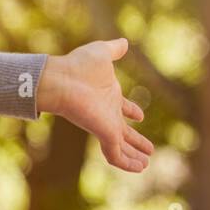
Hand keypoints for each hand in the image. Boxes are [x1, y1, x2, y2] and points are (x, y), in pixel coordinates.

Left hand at [37, 38, 152, 172]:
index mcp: (108, 96)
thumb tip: (124, 42)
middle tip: (149, 148)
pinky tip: (140, 168)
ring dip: (134, 155)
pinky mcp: (103, 134)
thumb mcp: (101, 52)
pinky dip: (128, 163)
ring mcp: (105, 125)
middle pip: (123, 131)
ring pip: (121, 146)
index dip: (131, 111)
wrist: (60, 80)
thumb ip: (113, 49)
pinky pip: (116, 154)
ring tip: (146, 164)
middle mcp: (106, 113)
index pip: (121, 107)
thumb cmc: (77, 66)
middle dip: (136, 140)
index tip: (139, 115)